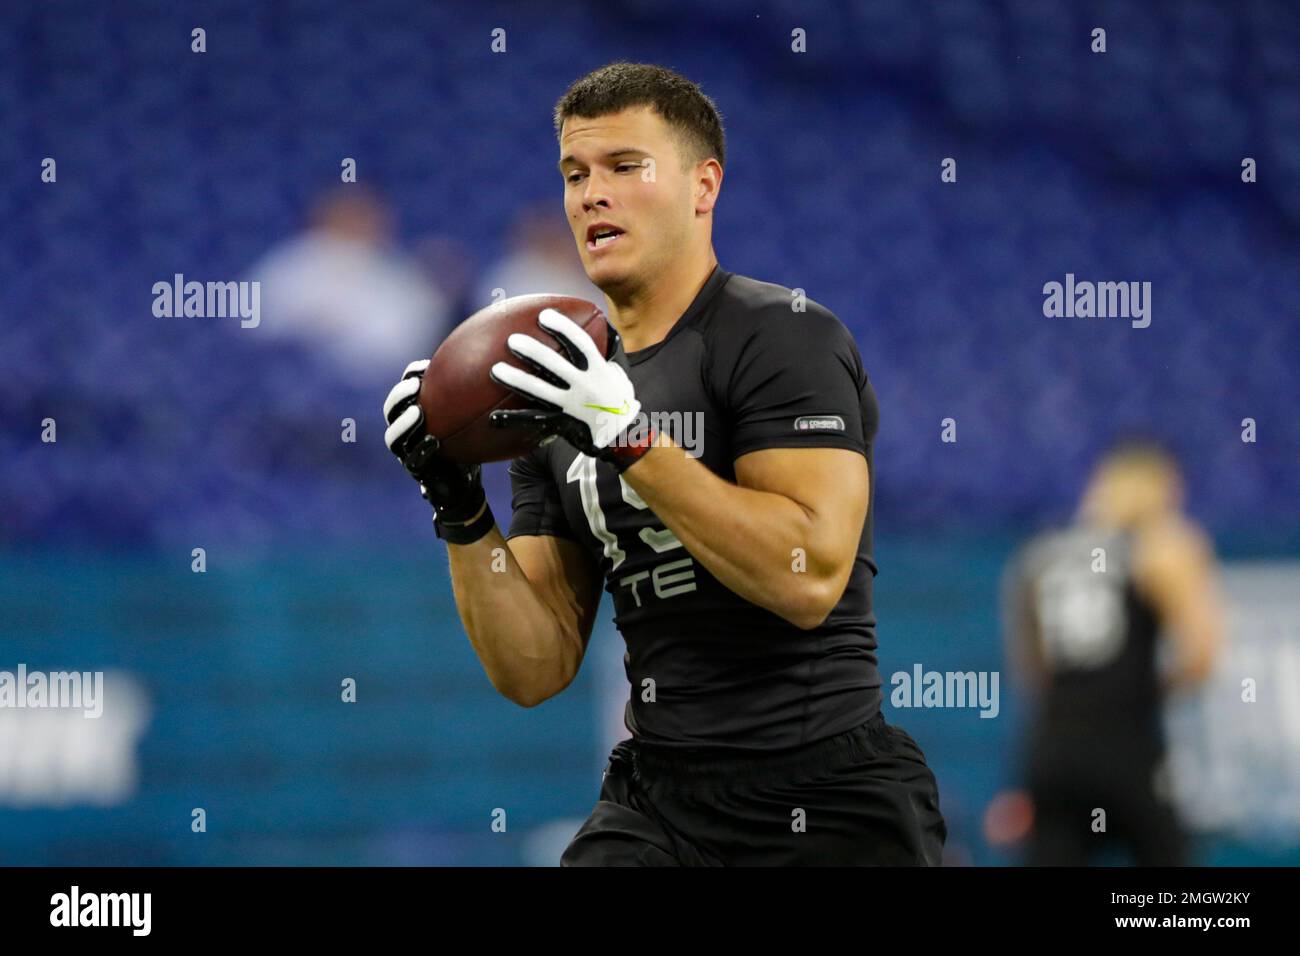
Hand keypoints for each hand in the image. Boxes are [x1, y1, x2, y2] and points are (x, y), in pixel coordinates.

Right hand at [383, 359, 486, 526]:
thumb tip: (497, 366)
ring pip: (394, 438)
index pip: (404, 391)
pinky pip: (413, 461)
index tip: (425, 366)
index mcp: (414, 416)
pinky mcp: (417, 473)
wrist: (466, 484)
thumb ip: (470, 399)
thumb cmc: (467, 446)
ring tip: (417, 411)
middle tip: (414, 386)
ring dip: (403, 423)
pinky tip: (434, 441)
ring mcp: (407, 453)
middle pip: (391, 411)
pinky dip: (422, 450)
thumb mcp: (469, 420)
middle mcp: (406, 433)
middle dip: (399, 396)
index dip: (409, 377)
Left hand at [488, 309, 647, 467]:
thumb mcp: (619, 375)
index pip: (580, 344)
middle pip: (555, 365)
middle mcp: (584, 386)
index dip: (563, 328)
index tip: (544, 315)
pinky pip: (535, 420)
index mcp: (599, 371)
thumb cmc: (621, 402)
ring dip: (517, 380)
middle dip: (533, 351)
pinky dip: (514, 419)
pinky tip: (494, 418)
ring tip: (496, 370)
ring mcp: (571, 405)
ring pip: (540, 391)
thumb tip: (602, 331)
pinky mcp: (561, 423)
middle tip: (512, 340)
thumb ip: (606, 356)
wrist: (625, 437)